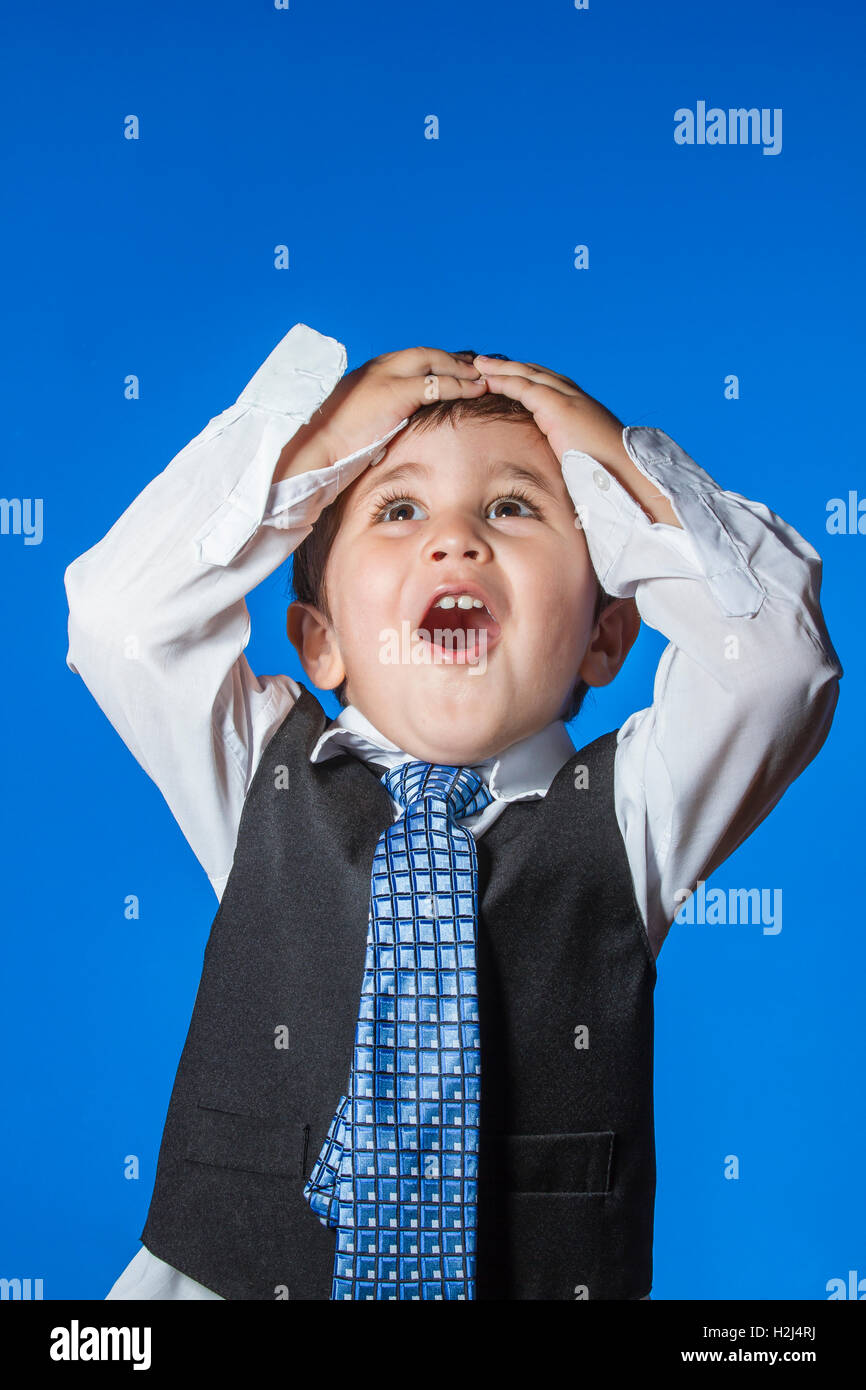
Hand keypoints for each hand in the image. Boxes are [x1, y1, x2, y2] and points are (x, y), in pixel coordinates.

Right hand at [274, 347, 487, 481]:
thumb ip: (377, 415)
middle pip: (425, 354)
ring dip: (462, 369)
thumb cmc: (334, 443)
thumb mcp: (358, 421)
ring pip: (434, 363)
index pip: (410, 359)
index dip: (435, 363)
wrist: (317, 447)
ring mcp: (387, 376)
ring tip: (483, 377)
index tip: (454, 368)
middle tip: (477, 367)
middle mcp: (379, 367)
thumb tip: (391, 426)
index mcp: (370, 372)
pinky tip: (476, 389)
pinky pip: (437, 384)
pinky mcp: (396, 391)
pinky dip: (460, 385)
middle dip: (453, 359)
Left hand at [471, 354, 625, 470]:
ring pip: (529, 375)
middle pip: (538, 375)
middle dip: (512, 368)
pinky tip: (487, 378)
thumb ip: (570, 458)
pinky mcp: (560, 408)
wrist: (629, 477)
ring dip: (502, 368)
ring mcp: (570, 400)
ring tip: (479, 364)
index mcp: (583, 411)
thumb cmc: (611, 479)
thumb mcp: (585, 463)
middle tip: (487, 363)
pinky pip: (525, 388)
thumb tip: (561, 474)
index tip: (507, 377)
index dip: (527, 380)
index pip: (550, 387)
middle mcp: (577, 399)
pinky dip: (505, 380)